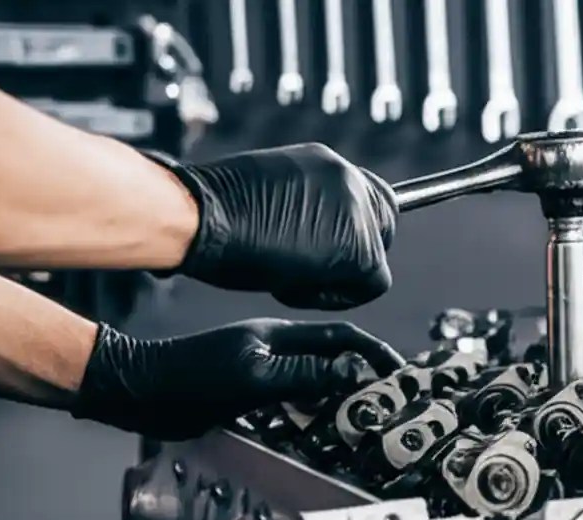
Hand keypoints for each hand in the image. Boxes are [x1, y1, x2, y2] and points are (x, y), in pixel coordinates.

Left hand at [71, 319, 403, 439]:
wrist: (138, 393)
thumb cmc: (189, 380)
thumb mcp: (253, 377)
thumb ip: (303, 374)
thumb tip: (351, 371)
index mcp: (280, 337)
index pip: (342, 338)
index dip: (374, 353)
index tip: (399, 374)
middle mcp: (274, 350)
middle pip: (332, 359)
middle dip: (364, 377)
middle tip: (388, 404)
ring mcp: (260, 370)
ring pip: (313, 381)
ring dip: (338, 398)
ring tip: (360, 422)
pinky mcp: (246, 393)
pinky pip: (291, 401)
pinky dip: (310, 415)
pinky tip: (315, 434)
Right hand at [154, 144, 396, 309]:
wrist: (198, 217)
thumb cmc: (210, 215)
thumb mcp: (264, 197)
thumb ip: (298, 207)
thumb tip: (308, 233)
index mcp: (323, 161)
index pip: (366, 195)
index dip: (353, 228)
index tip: (328, 248)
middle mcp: (347, 177)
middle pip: (384, 223)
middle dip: (353, 253)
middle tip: (308, 269)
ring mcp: (357, 212)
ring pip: (374, 259)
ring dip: (335, 277)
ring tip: (286, 274)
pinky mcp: (360, 249)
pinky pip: (370, 286)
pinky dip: (335, 296)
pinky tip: (293, 286)